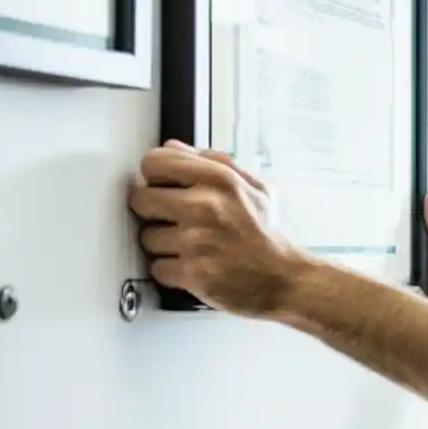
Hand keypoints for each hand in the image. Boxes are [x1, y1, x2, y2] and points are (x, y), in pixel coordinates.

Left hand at [128, 140, 306, 315]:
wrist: (286, 279)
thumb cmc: (268, 235)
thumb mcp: (255, 187)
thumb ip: (214, 162)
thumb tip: (172, 148)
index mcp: (221, 179)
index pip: (155, 162)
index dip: (155, 176)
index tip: (162, 187)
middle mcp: (207, 206)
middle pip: (141, 199)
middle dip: (153, 212)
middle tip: (174, 220)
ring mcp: (198, 241)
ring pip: (147, 237)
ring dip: (163, 245)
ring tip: (190, 247)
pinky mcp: (193, 273)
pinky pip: (157, 267)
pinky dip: (171, 271)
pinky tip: (192, 266)